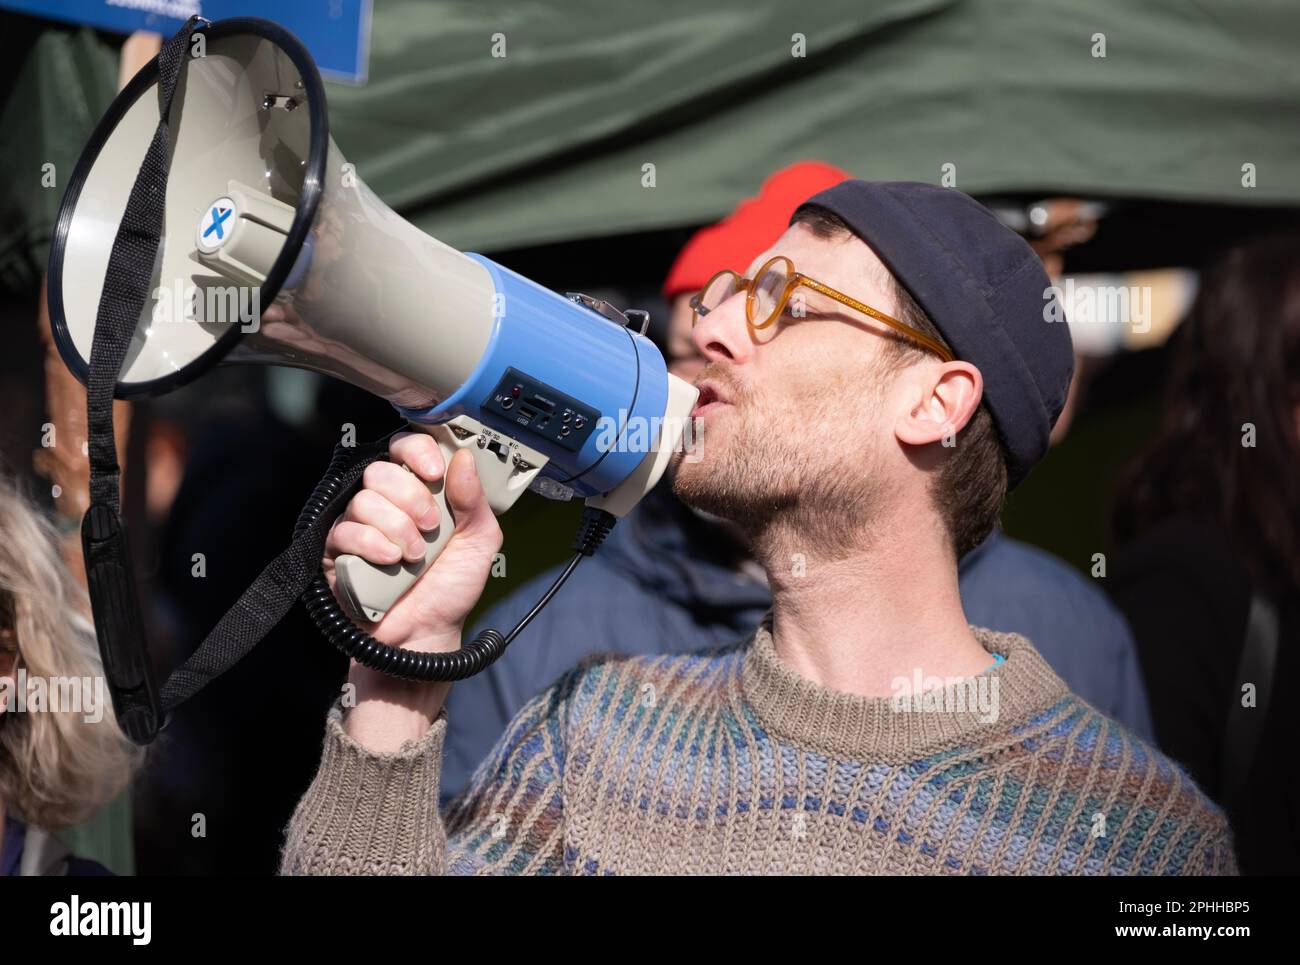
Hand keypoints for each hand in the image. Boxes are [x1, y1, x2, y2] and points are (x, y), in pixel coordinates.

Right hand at [323, 430, 502, 653]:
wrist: (426, 633)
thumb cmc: (450, 589)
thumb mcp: (480, 542)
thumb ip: (476, 501)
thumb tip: (464, 460)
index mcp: (420, 492)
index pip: (407, 448)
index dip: (418, 452)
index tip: (434, 472)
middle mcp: (387, 503)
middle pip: (381, 470)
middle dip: (411, 498)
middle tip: (430, 526)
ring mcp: (360, 525)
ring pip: (365, 500)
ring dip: (397, 527)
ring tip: (414, 556)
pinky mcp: (337, 550)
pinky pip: (345, 530)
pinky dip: (373, 544)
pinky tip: (391, 561)